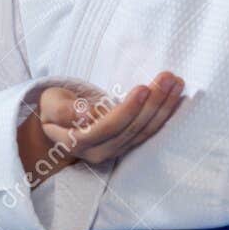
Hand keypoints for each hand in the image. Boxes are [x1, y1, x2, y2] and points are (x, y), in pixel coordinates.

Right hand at [17, 71, 185, 185]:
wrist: (56, 127)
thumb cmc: (52, 110)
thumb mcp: (50, 105)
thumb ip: (65, 110)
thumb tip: (86, 115)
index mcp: (79, 142)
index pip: (108, 127)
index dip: (128, 109)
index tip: (143, 88)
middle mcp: (100, 151)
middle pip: (132, 129)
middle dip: (153, 103)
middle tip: (168, 78)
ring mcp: (116, 150)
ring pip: (145, 131)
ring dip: (164, 106)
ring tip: (176, 82)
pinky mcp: (127, 144)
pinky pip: (149, 131)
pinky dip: (165, 113)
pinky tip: (177, 97)